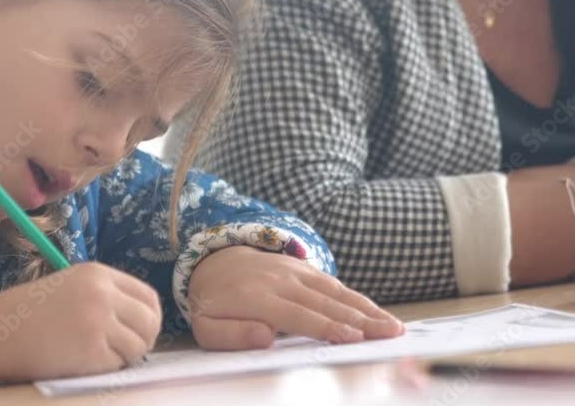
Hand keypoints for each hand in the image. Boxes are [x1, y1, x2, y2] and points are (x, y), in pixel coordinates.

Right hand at [0, 262, 161, 383]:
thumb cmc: (26, 313)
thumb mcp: (69, 286)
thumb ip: (103, 295)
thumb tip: (139, 319)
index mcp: (98, 274)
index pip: (148, 296)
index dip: (148, 318)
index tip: (137, 331)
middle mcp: (103, 293)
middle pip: (151, 321)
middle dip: (143, 340)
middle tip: (124, 351)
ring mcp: (99, 321)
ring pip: (140, 346)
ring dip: (125, 356)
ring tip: (97, 355)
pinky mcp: (93, 350)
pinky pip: (119, 364)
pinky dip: (108, 368)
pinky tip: (83, 362)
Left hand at [187, 246, 404, 349]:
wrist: (212, 263)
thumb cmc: (212, 305)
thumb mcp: (206, 328)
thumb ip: (232, 335)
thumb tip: (266, 337)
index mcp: (257, 297)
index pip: (297, 315)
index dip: (326, 327)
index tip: (353, 339)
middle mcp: (280, 281)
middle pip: (324, 303)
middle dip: (360, 321)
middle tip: (390, 335)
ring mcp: (294, 271)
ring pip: (335, 291)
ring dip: (366, 309)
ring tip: (394, 326)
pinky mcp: (302, 268)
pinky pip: (333, 284)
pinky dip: (357, 299)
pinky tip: (377, 313)